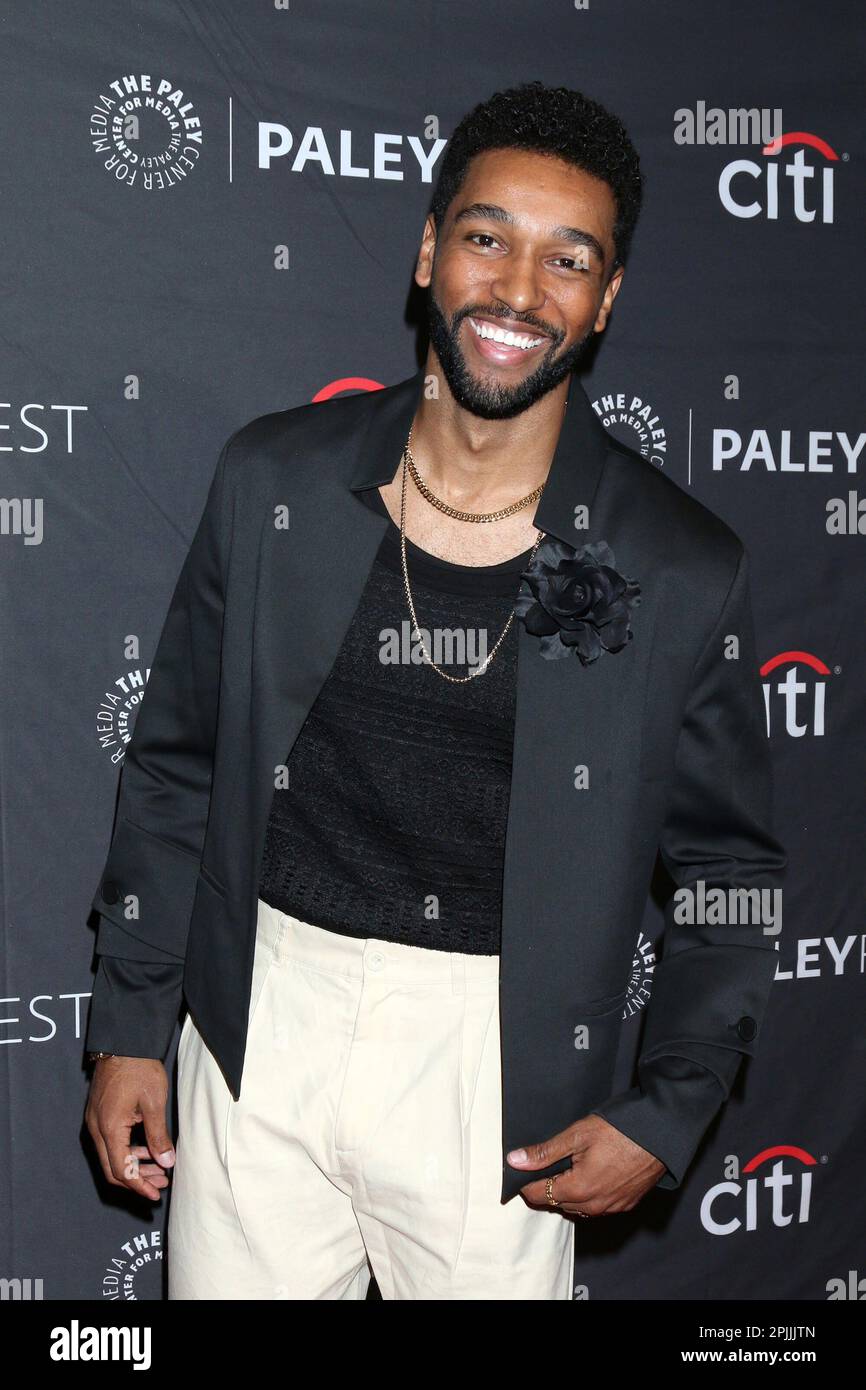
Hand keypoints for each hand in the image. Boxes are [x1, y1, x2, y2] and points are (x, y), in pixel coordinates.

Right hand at [85, 1056, 174, 1200]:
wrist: (124, 1041)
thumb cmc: (140, 1068)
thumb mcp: (154, 1103)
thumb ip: (158, 1135)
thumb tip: (167, 1162)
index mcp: (109, 1128)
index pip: (121, 1170)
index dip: (139, 1186)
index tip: (155, 1195)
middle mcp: (96, 1128)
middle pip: (113, 1168)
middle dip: (138, 1180)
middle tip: (161, 1184)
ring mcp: (95, 1121)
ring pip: (111, 1156)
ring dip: (134, 1166)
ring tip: (160, 1169)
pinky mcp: (98, 1114)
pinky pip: (110, 1142)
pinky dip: (128, 1151)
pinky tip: (147, 1150)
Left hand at [506, 1113, 665, 1214]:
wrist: (660, 1134)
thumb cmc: (620, 1130)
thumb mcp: (577, 1134)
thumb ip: (544, 1152)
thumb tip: (514, 1161)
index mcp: (579, 1189)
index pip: (539, 1196)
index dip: (527, 1183)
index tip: (523, 1169)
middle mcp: (595, 1206)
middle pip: (557, 1203)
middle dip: (547, 1187)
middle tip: (547, 1163)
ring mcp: (612, 1207)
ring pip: (578, 1208)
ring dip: (568, 1193)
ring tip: (568, 1168)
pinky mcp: (626, 1204)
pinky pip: (597, 1207)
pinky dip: (588, 1196)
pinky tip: (590, 1175)